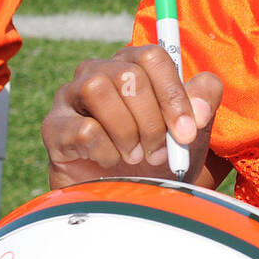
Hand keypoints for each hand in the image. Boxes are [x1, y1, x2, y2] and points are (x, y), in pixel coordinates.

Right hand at [41, 45, 221, 188]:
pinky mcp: (54, 127)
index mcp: (132, 65)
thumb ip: (204, 102)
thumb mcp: (194, 130)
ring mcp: (70, 97)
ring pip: (97, 89)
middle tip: (160, 153)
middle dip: (152, 121)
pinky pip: (82, 128)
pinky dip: (106, 151)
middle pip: (127, 75)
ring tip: (136, 157)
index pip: (152, 57)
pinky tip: (111, 163)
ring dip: (127, 132)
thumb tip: (198, 108)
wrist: (128, 200)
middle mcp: (98, 72)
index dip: (173, 94)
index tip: (187, 132)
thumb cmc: (161, 158)